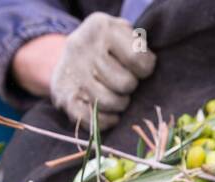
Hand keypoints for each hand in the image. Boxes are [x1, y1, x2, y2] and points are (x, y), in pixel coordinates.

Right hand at [47, 12, 156, 129]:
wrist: (67, 57)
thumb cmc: (106, 48)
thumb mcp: (122, 33)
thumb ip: (138, 45)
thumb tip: (150, 67)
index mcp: (101, 27)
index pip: (137, 58)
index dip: (145, 69)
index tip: (140, 69)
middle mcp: (82, 46)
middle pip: (125, 83)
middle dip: (130, 87)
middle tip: (124, 83)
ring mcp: (72, 73)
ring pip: (110, 102)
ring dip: (119, 105)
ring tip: (116, 96)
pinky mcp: (64, 96)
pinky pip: (92, 120)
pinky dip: (105, 120)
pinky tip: (108, 112)